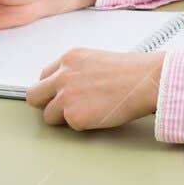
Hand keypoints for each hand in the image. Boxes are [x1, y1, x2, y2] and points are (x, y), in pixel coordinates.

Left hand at [26, 49, 162, 129]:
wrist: (149, 81)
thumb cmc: (134, 71)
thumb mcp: (99, 60)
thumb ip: (79, 71)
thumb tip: (72, 86)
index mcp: (70, 58)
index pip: (44, 76)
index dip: (53, 88)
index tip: (61, 94)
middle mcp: (63, 75)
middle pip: (34, 96)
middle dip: (47, 103)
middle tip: (64, 108)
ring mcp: (66, 97)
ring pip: (47, 116)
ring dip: (64, 117)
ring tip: (89, 112)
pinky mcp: (74, 116)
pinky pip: (68, 126)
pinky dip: (82, 125)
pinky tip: (99, 115)